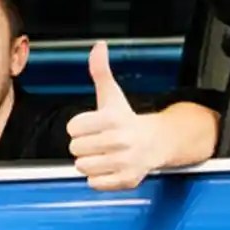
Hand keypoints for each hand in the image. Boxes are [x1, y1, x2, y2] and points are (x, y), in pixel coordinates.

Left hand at [66, 41, 167, 190]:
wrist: (157, 142)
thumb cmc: (127, 119)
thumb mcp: (112, 94)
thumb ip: (100, 70)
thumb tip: (99, 46)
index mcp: (114, 119)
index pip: (73, 127)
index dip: (79, 126)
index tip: (93, 125)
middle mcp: (121, 141)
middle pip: (75, 148)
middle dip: (83, 144)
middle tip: (99, 140)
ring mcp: (125, 162)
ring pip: (82, 167)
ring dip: (89, 161)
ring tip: (104, 154)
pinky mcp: (128, 180)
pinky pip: (93, 183)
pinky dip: (98, 178)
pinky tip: (110, 167)